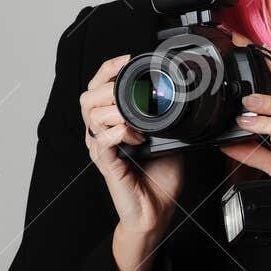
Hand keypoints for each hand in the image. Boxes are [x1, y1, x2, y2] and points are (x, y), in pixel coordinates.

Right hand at [80, 54, 184, 270]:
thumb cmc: (160, 177)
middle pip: (87, 97)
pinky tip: (135, 136)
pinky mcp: (106, 164)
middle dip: (108, 86)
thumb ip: (168, 118)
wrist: (157, 210)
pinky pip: (102, 140)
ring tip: (138, 121)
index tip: (128, 60)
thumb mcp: (170, 138)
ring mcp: (101, 148)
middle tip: (130, 89)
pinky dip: (119, 132)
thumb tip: (183, 98)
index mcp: (113, 122)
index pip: (99, 87)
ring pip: (92, 114)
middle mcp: (101, 133)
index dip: (109, 69)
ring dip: (117, 110)